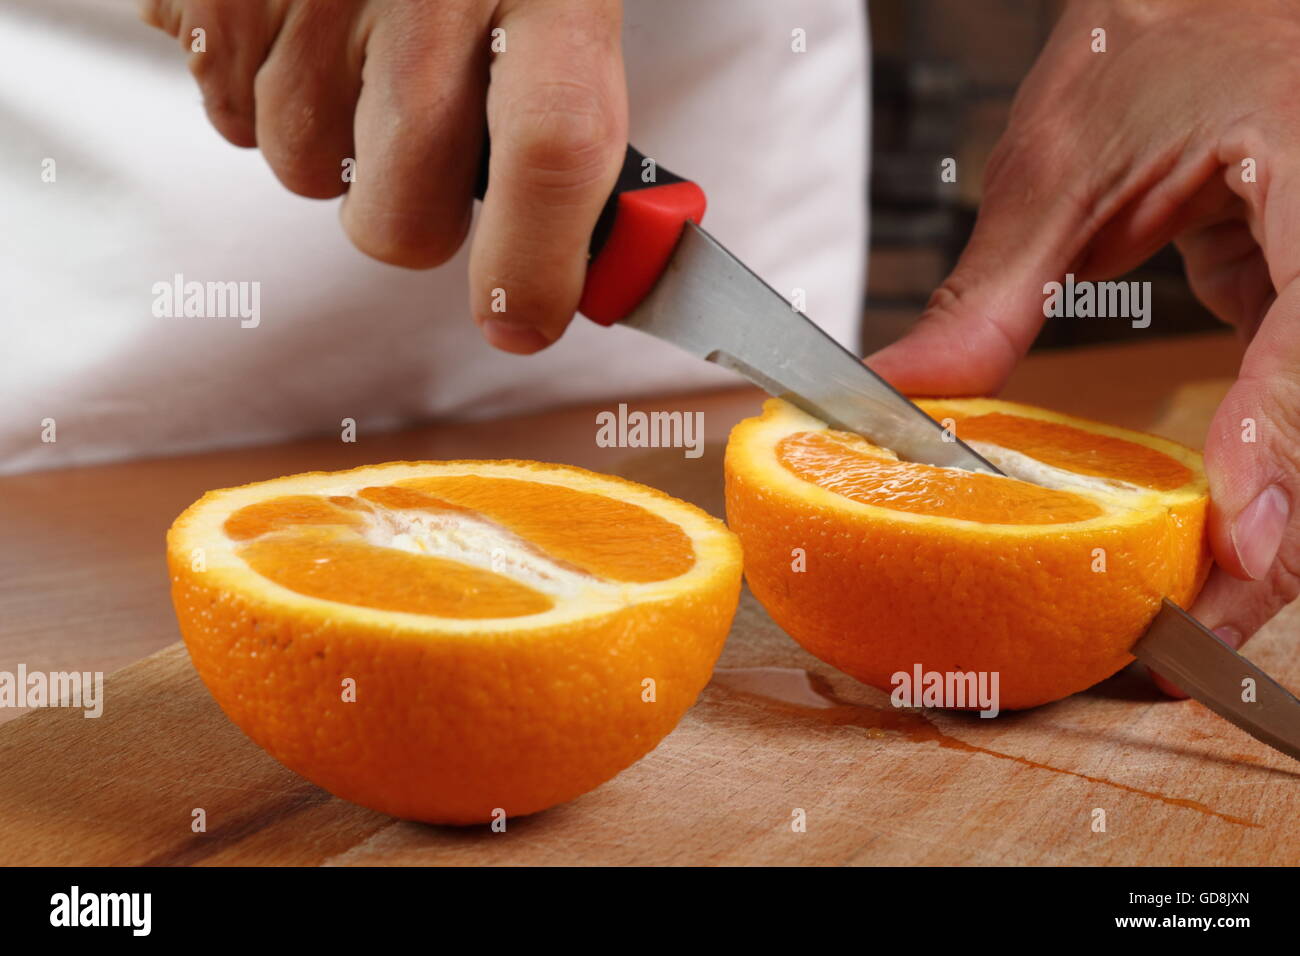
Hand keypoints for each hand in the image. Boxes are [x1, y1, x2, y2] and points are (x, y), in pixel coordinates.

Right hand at [140, 0, 626, 352]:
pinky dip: (256, 86)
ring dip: (332, 140)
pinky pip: (225, 110)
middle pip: (402, 218)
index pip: (552, 149)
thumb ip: (576, 125)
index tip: (522, 322)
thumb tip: (604, 272)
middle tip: (422, 141)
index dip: (535, 266)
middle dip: (409, 213)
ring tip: (358, 40)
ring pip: (303, 172)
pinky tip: (298, 18)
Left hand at [866, 0, 1299, 693]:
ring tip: (1194, 614)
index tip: (1240, 547)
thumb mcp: (1060, 167)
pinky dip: (1266, 483)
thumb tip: (895, 394)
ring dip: (1275, 527)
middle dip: (1279, 538)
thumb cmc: (1154, 39)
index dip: (1283, 451)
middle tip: (1188, 632)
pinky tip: (1215, 542)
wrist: (1208, 3)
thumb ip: (989, 296)